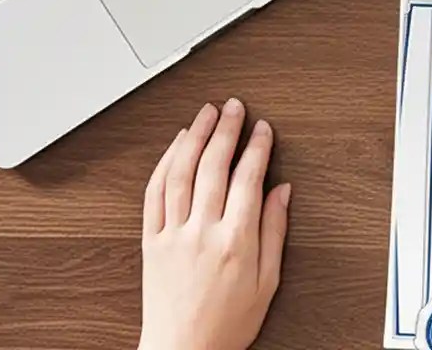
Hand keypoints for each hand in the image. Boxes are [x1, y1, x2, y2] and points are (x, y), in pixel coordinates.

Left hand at [139, 99, 291, 349]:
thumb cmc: (228, 323)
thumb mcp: (268, 281)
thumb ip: (275, 231)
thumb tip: (281, 191)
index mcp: (236, 241)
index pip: (247, 179)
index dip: (257, 147)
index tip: (263, 129)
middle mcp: (202, 232)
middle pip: (214, 167)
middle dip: (226, 130)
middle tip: (234, 108)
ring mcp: (172, 235)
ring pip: (181, 172)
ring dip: (194, 137)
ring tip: (205, 114)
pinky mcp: (150, 241)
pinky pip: (154, 193)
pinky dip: (165, 164)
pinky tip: (176, 146)